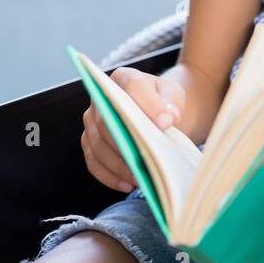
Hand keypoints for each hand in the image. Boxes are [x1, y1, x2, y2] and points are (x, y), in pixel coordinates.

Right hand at [81, 66, 187, 193]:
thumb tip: (168, 118)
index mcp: (124, 78)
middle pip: (106, 120)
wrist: (157, 114)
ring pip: (97, 144)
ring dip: (118, 164)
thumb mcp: (174, 96)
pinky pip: (93, 161)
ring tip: (139, 178)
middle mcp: (100, 98)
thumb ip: (172, 102)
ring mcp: (91, 121)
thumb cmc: (164, 103)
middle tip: (147, 161)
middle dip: (127, 143)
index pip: (132, 88)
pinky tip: (127, 184)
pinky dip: (109, 175)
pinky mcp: (90, 142)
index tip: (165, 124)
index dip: (148, 105)